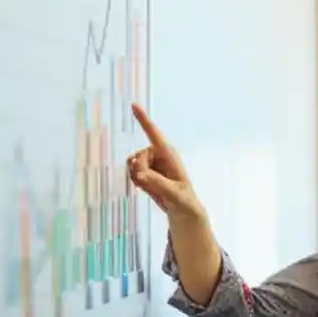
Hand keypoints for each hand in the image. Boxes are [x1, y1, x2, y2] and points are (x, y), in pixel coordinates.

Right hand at [128, 104, 204, 220]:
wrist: (182, 212)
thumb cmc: (184, 201)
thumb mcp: (174, 194)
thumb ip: (158, 183)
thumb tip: (140, 173)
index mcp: (169, 154)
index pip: (154, 134)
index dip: (144, 120)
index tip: (134, 105)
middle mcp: (159, 155)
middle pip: (139, 156)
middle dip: (140, 170)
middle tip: (151, 185)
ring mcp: (152, 164)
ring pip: (133, 164)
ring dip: (137, 176)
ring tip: (152, 188)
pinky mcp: (146, 172)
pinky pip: (132, 172)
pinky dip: (136, 181)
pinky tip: (147, 189)